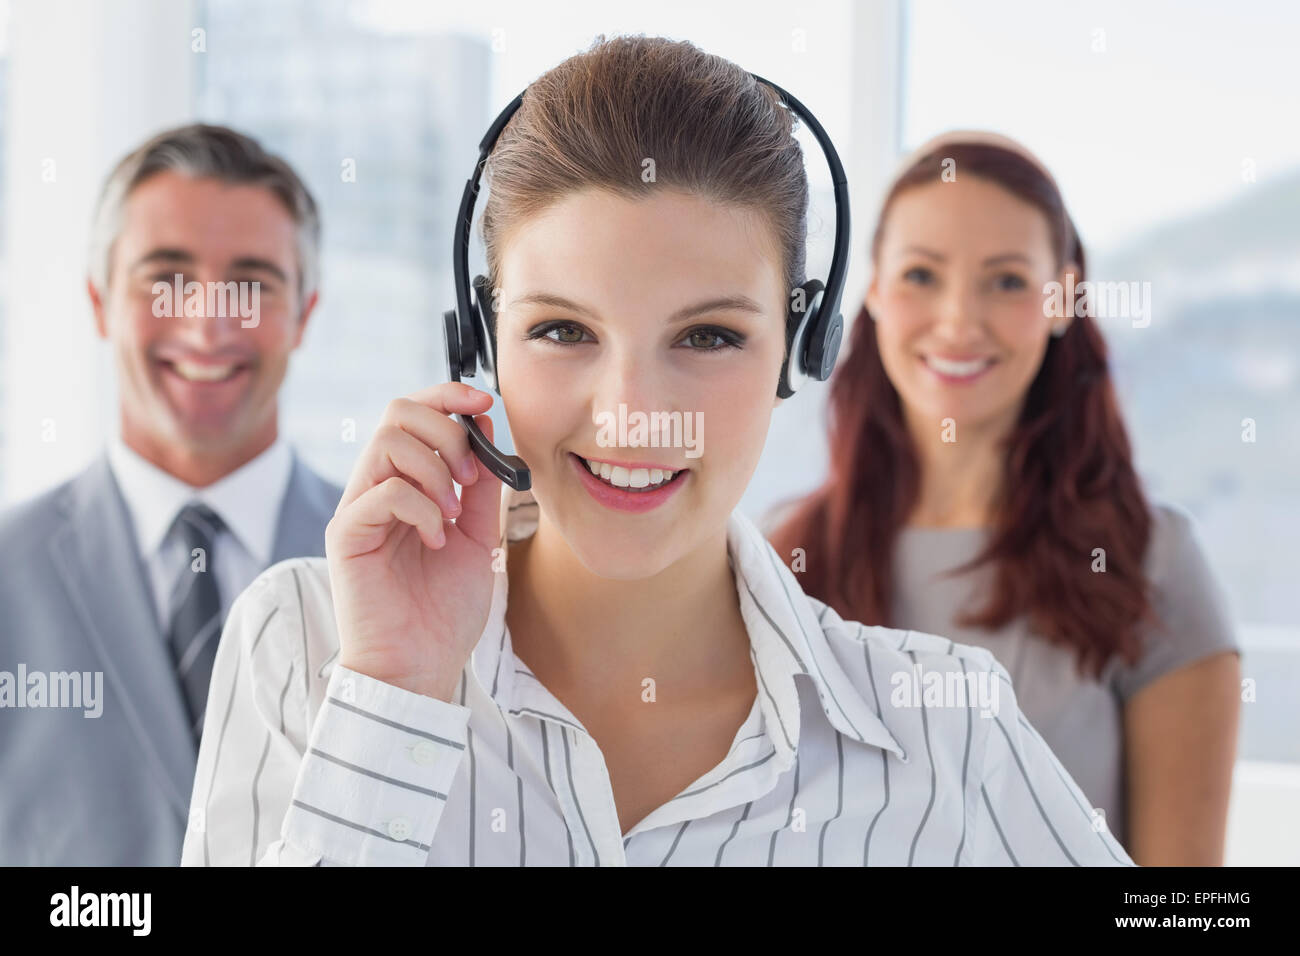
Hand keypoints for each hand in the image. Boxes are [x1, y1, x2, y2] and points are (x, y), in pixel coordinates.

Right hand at [325, 382, 502, 701]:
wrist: (422, 667)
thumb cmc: (443, 611)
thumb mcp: (480, 538)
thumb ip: (483, 486)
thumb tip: (487, 426)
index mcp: (407, 485)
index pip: (415, 415)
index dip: (448, 396)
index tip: (486, 401)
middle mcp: (377, 489)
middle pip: (397, 413)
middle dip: (445, 431)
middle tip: (470, 479)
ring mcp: (359, 509)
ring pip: (388, 442)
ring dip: (436, 470)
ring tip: (454, 515)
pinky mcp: (347, 534)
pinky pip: (382, 491)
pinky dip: (421, 506)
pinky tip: (436, 538)